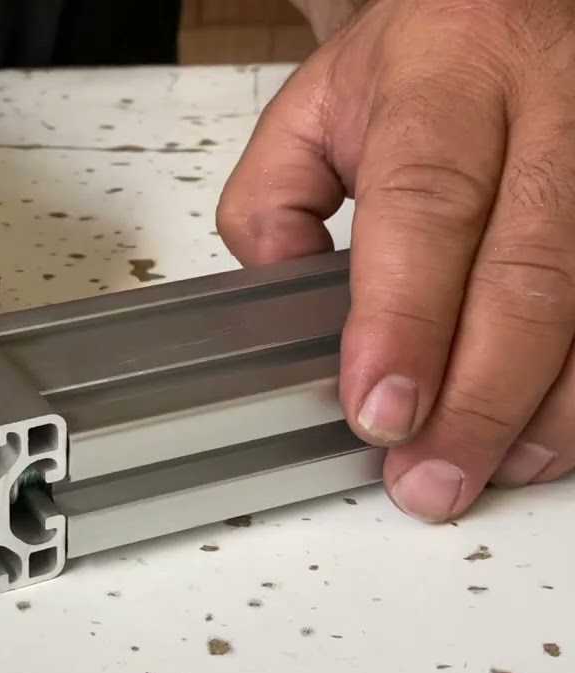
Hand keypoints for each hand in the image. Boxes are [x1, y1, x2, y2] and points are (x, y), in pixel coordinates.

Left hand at [217, 0, 574, 520]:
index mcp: (447, 75)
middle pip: (530, 271)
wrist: (506, 6)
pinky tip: (549, 434)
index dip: (406, 320)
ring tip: (486, 471)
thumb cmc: (415, 66)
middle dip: (478, 395)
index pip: (426, 205)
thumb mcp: (313, 107)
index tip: (378, 410)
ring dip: (546, 408)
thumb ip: (273, 204)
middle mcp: (553, 107)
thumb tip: (280, 302)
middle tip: (428, 477)